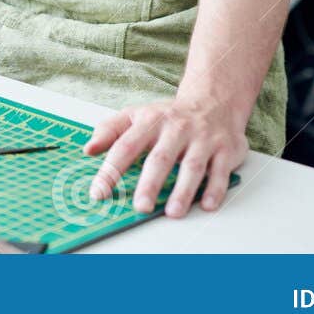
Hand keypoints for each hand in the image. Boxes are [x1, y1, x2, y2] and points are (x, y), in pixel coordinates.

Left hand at [84, 93, 247, 217]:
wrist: (214, 101)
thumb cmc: (170, 116)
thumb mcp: (137, 115)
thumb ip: (110, 130)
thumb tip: (88, 149)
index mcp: (151, 121)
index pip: (126, 146)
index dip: (111, 170)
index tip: (99, 192)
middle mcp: (177, 129)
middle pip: (161, 158)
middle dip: (150, 183)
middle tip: (140, 206)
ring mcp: (202, 139)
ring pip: (192, 166)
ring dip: (183, 191)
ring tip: (173, 212)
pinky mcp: (225, 149)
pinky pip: (221, 171)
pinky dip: (215, 189)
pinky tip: (206, 205)